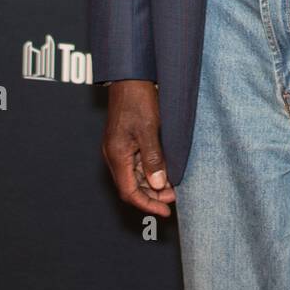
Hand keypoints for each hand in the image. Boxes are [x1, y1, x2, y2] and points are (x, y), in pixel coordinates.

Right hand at [101, 81, 175, 216]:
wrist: (130, 77)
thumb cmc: (138, 99)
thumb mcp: (149, 129)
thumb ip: (153, 158)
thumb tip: (159, 184)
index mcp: (116, 155)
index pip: (129, 192)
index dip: (147, 205)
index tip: (166, 212)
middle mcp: (114, 155)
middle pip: (131, 187)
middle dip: (153, 195)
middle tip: (175, 196)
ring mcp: (118, 149)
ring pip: (134, 177)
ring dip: (152, 184)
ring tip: (173, 186)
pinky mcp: (124, 142)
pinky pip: (136, 164)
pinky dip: (150, 171)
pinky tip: (165, 170)